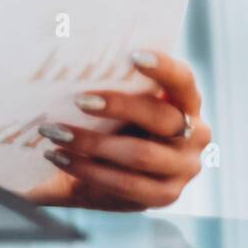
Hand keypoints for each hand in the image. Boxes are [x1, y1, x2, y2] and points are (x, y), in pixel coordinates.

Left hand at [26, 49, 209, 211]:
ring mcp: (184, 167)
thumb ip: (105, 84)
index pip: (182, 80)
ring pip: (141, 154)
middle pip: (160, 117)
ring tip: (53, 132)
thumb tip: (63, 52)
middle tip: (78, 99)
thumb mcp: (109, 104)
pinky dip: (87, 169)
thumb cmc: (105, 124)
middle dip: (118, 106)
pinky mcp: (166, 195)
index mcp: (185, 102)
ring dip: (91, 143)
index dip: (163, 67)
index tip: (132, 55)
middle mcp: (194, 134)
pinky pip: (126, 184)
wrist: (100, 173)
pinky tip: (57, 157)